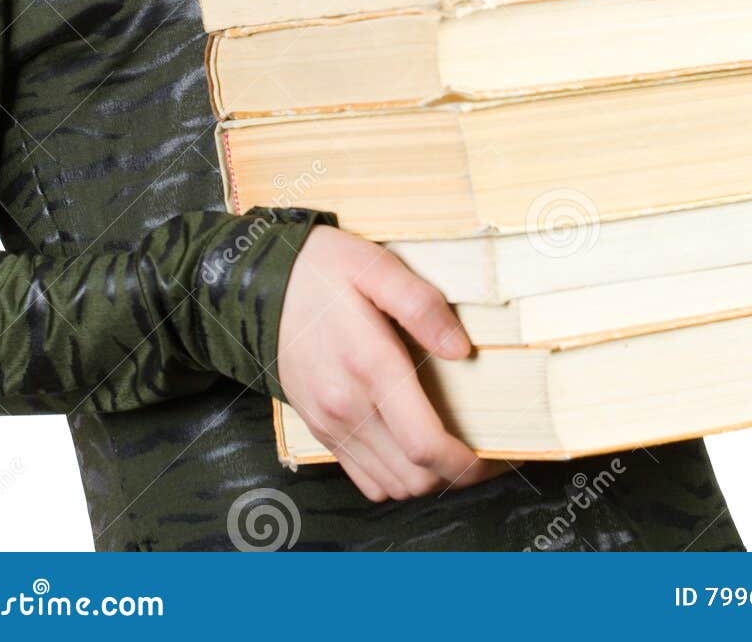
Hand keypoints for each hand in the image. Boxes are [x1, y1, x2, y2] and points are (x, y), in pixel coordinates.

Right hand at [277, 224, 513, 500]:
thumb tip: (462, 349)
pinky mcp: (319, 427)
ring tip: (452, 448)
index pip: (424, 445)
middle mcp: (346, 406)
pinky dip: (395, 477)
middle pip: (414, 476)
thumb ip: (421, 305)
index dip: (467, 464)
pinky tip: (411, 446)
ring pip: (391, 486)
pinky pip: (364, 478)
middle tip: (484, 448)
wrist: (256, 283)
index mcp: (368, 365)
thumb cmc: (321, 269)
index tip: (495, 454)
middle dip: (457, 473)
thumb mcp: (376, 266)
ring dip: (428, 478)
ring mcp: (329, 423)